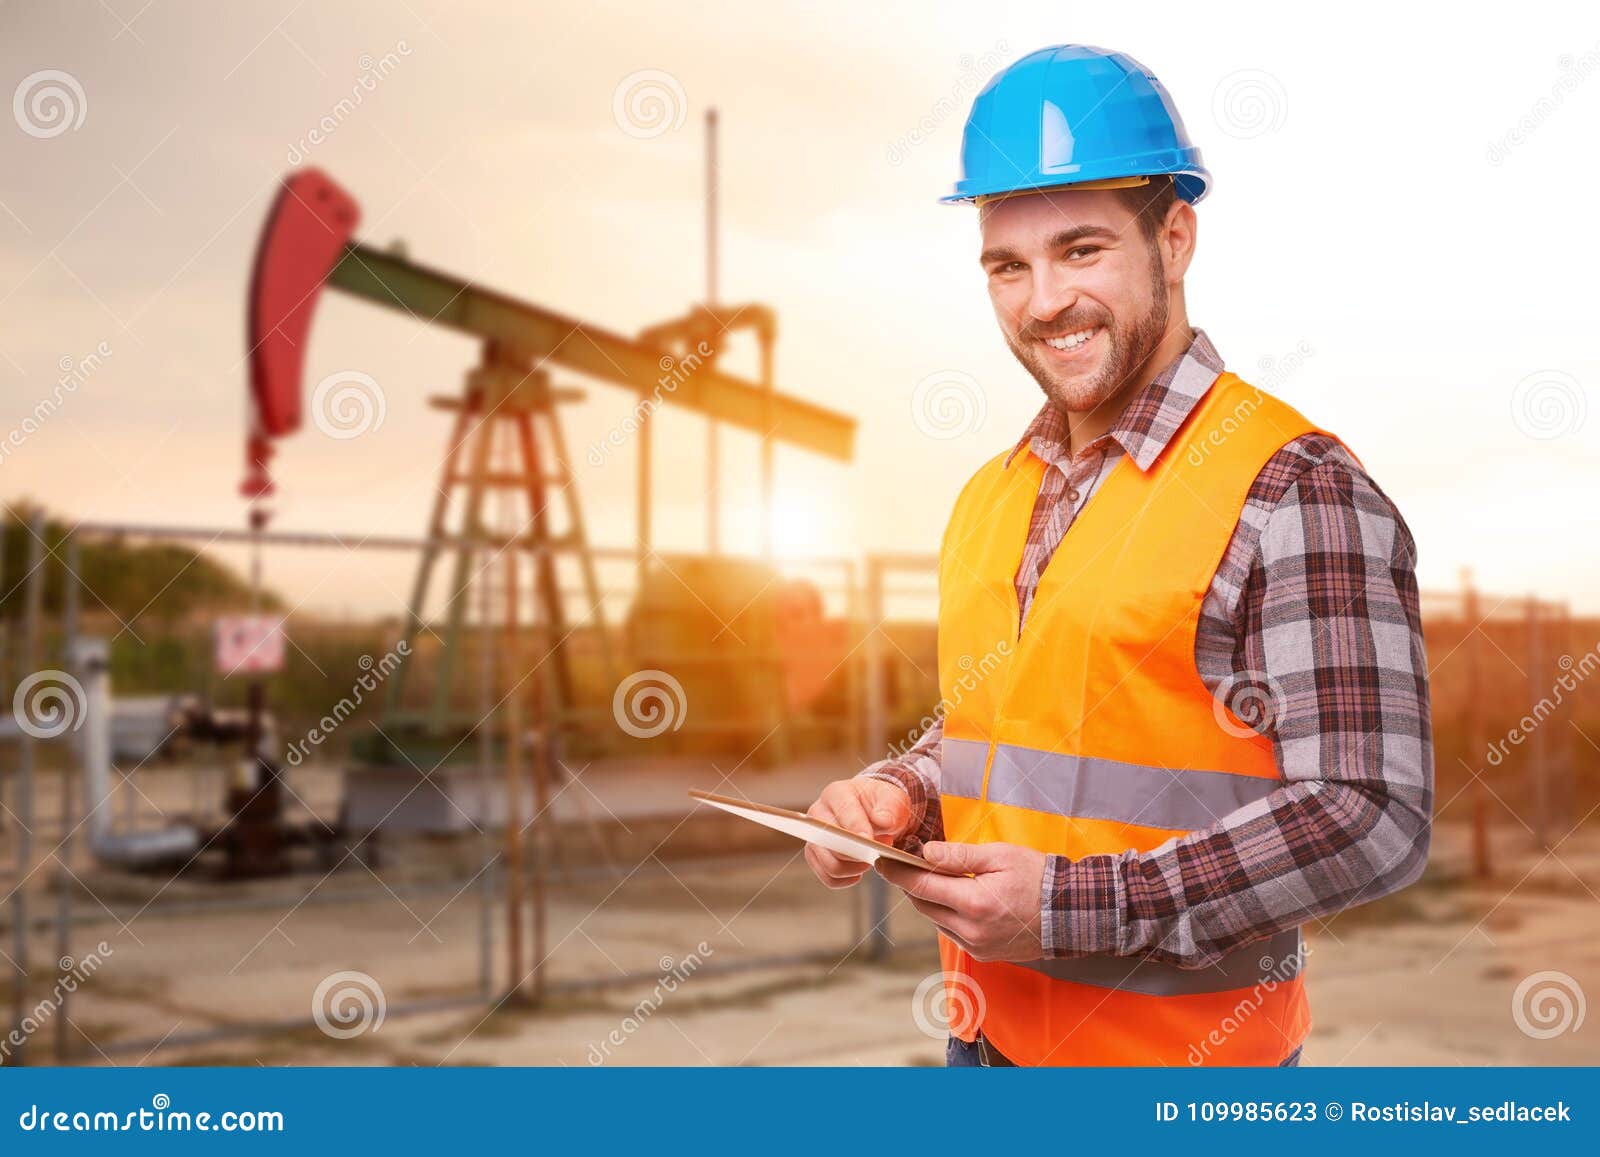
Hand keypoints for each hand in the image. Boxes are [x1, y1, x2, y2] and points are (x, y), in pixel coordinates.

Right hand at [803, 778, 913, 888]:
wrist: (872, 813)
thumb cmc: (880, 804)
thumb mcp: (893, 799)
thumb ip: (891, 808)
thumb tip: (883, 821)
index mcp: (837, 793)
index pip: (843, 812)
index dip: (856, 827)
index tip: (869, 840)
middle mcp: (818, 813)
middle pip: (831, 841)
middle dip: (858, 852)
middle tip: (879, 852)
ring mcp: (814, 836)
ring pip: (830, 864)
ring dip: (854, 868)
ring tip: (870, 861)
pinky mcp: (815, 855)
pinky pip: (828, 877)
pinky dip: (846, 879)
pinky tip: (859, 872)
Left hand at [875, 841, 1046, 961]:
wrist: (1071, 912)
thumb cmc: (1038, 877)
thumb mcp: (1000, 856)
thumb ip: (959, 856)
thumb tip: (925, 853)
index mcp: (974, 903)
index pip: (921, 887)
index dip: (897, 873)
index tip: (881, 861)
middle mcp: (971, 930)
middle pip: (923, 906)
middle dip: (912, 885)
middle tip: (905, 864)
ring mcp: (977, 946)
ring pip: (936, 920)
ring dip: (929, 900)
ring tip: (931, 877)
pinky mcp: (983, 953)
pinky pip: (952, 932)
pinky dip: (947, 914)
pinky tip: (955, 897)